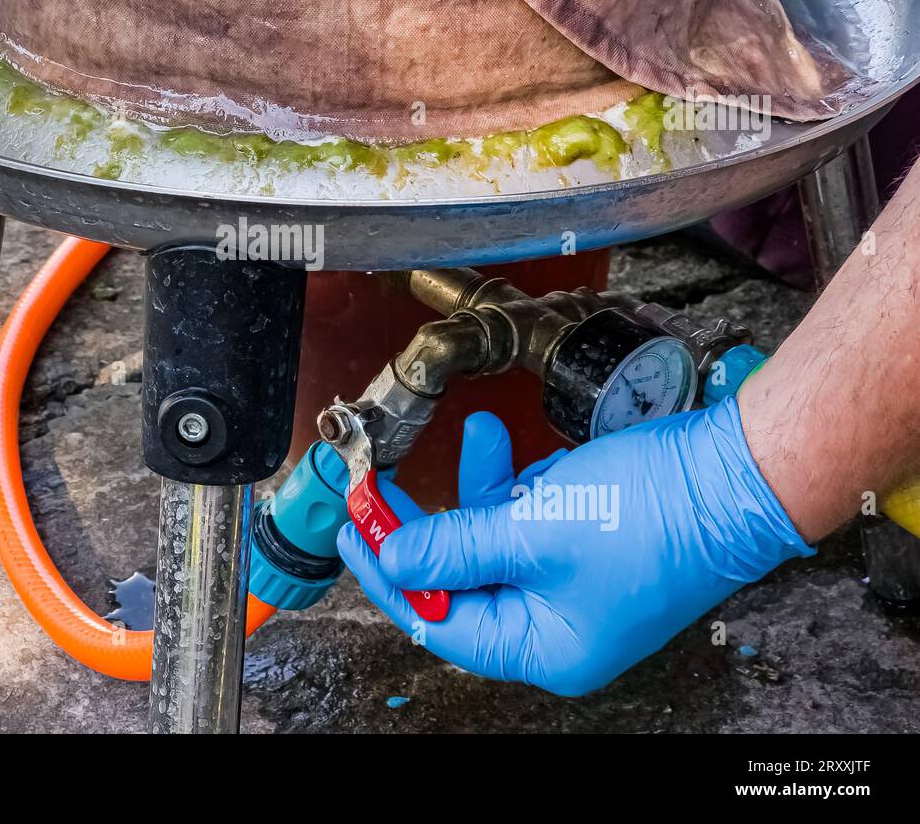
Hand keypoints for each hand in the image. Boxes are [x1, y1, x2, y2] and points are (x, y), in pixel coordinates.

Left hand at [337, 400, 812, 695]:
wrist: (733, 472)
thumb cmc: (651, 514)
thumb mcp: (532, 530)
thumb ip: (453, 549)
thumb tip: (393, 561)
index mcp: (545, 646)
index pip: (440, 620)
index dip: (389, 575)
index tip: (352, 534)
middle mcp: (557, 624)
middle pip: (461, 577)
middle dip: (430, 524)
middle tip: (384, 487)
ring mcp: (571, 582)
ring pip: (492, 538)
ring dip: (480, 489)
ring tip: (486, 439)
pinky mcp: (584, 541)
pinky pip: (526, 517)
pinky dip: (514, 484)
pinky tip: (515, 451)